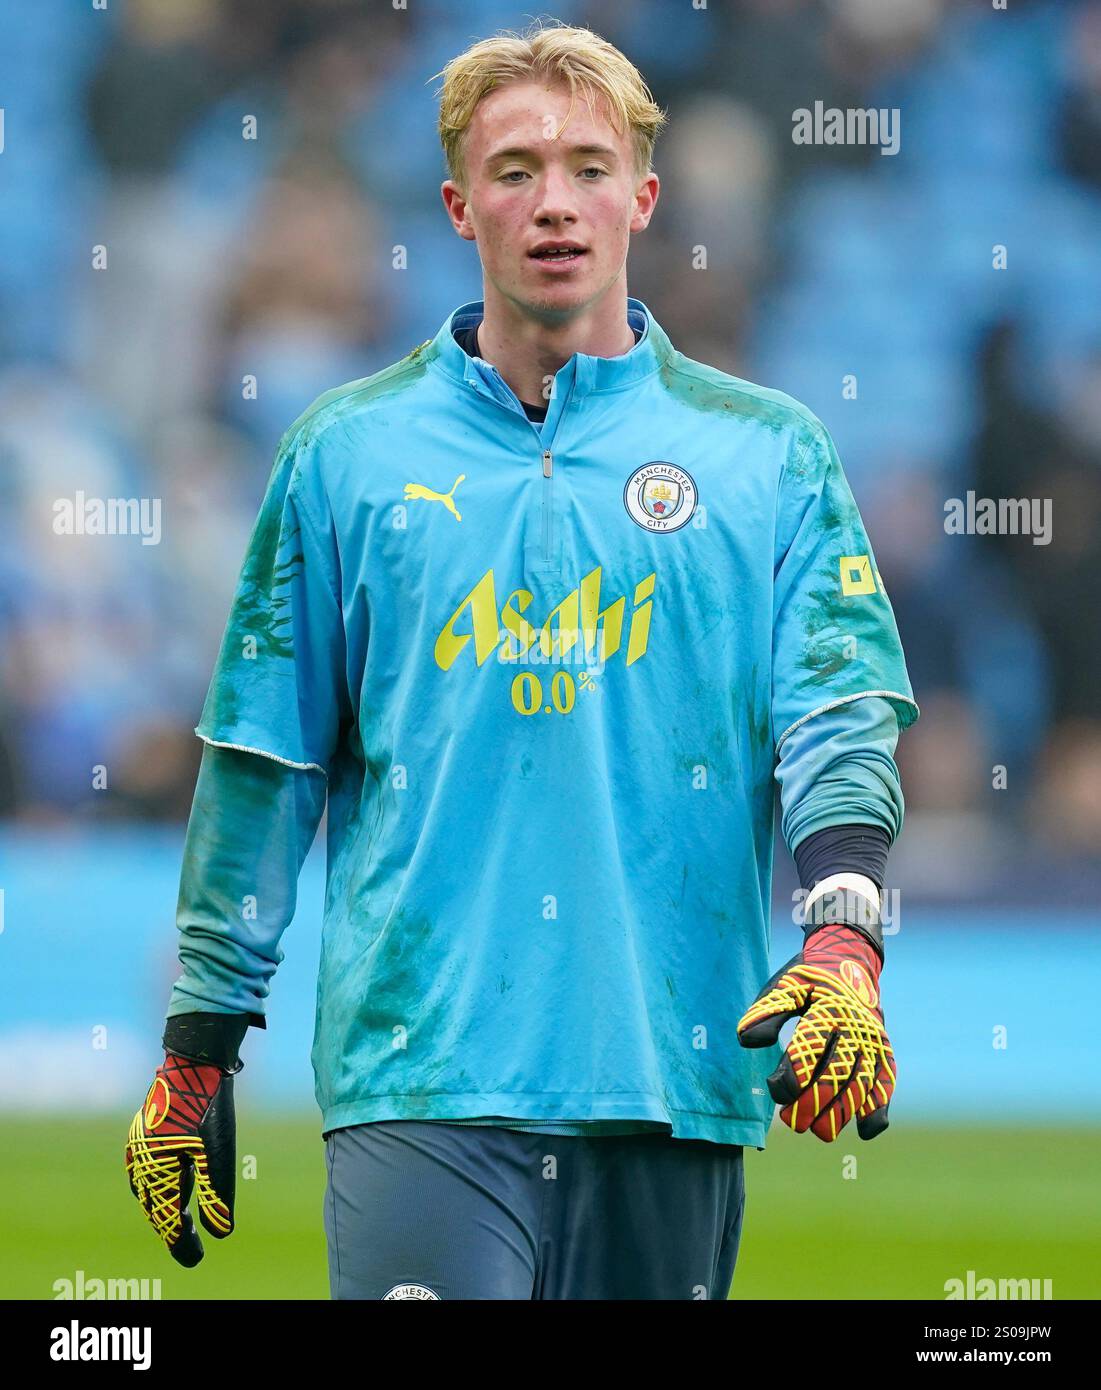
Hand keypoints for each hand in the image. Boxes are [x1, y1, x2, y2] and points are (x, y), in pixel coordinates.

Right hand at [124, 1051, 236, 1265]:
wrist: (193, 1059)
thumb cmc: (206, 1105)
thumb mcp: (217, 1151)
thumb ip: (217, 1192)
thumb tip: (221, 1232)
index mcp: (157, 1171)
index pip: (167, 1220)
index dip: (182, 1243)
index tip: (196, 1259)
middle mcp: (141, 1162)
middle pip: (155, 1207)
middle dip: (172, 1228)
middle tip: (191, 1246)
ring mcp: (139, 1145)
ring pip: (149, 1188)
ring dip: (164, 1206)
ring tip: (182, 1221)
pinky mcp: (145, 1130)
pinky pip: (148, 1168)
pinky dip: (160, 1183)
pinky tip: (175, 1181)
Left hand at [737, 923, 894, 1141]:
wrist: (852, 958)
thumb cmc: (812, 977)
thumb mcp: (786, 984)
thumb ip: (767, 1011)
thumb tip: (746, 1041)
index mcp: (829, 1007)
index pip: (810, 1047)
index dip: (793, 1074)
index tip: (777, 1090)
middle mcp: (856, 1026)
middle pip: (837, 1073)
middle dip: (814, 1102)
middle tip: (792, 1122)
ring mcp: (873, 1041)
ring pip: (861, 1085)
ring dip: (842, 1113)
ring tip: (819, 1132)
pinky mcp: (884, 1052)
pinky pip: (885, 1084)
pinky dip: (878, 1109)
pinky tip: (865, 1131)